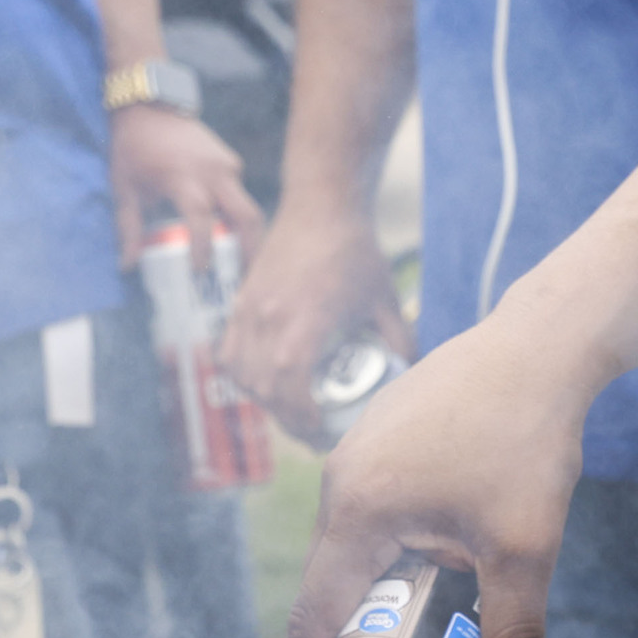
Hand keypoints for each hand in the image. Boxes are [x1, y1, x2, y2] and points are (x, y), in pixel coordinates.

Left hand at [109, 101, 262, 263]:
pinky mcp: (230, 161)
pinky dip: (239, 217)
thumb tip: (128, 266)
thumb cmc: (133, 148)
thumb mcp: (125, 189)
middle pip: (245, 215)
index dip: (203, 246)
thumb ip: (128, 229)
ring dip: (249, 236)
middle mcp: (212, 171)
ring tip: (241, 263)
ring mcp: (226, 164)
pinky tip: (231, 237)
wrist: (150, 107)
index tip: (200, 271)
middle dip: (249, 249)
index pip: (201, 217)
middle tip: (243, 276)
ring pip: (248, 206)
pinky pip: (240, 194)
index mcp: (183, 177)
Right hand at [221, 197, 411, 441]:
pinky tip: (265, 385)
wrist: (320, 206)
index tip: (319, 428)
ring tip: (290, 411)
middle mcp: (270, 316)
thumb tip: (408, 376)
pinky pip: (229, 354)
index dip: (300, 412)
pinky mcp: (240, 303)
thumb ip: (398, 339)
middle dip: (287, 418)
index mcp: (307, 316)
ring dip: (264, 401)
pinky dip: (243, 377)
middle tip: (312, 431)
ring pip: (242, 374)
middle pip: (264, 386)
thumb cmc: (355, 250)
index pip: (290, 378)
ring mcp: (249, 309)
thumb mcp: (384, 298)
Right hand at [286, 317, 589, 637]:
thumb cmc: (526, 437)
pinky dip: (390, 551)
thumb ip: (514, 632)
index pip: (312, 615)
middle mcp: (341, 479)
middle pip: (329, 583)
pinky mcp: (381, 436)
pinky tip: (433, 569)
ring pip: (353, 545)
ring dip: (375, 593)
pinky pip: (371, 511)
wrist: (540, 343)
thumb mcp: (523, 546)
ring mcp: (357, 452)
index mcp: (357, 510)